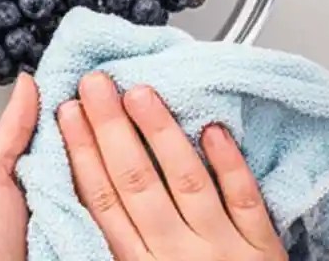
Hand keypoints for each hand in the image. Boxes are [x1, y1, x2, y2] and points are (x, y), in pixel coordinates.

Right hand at [59, 72, 287, 260]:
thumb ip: (115, 244)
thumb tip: (84, 192)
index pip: (101, 199)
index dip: (81, 152)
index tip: (67, 113)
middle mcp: (174, 255)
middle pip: (135, 181)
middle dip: (110, 127)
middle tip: (95, 85)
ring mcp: (220, 250)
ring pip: (186, 182)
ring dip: (160, 133)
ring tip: (140, 93)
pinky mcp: (261, 250)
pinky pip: (245, 200)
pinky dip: (230, 164)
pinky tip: (212, 130)